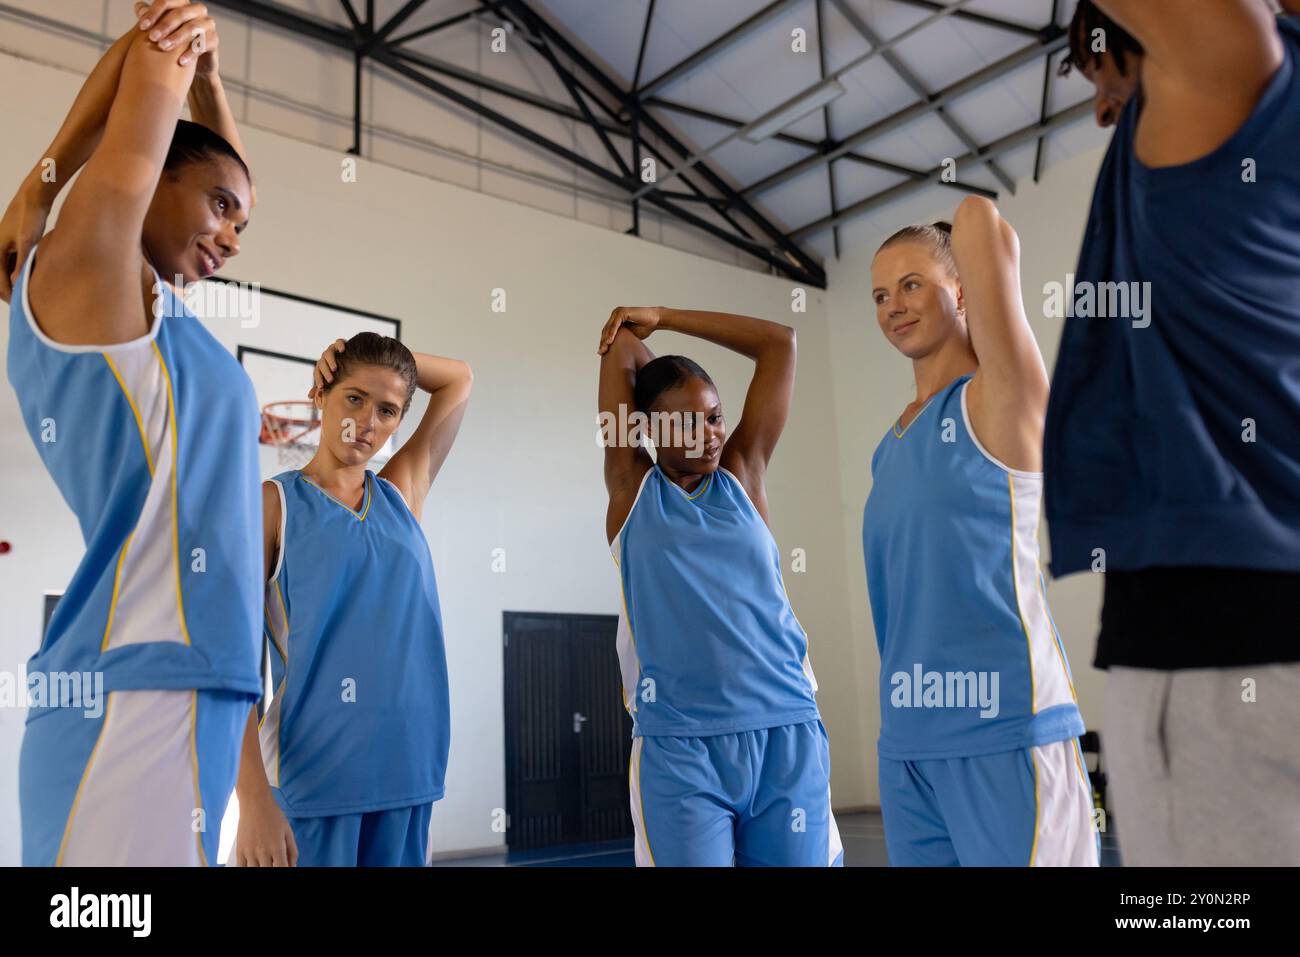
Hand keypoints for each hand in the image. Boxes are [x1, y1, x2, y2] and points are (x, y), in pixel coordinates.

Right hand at [0, 187, 48, 303]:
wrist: (34, 197)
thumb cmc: (30, 217)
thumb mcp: (27, 241)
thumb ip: (21, 262)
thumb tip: (16, 283)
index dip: (9, 297)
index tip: (21, 309)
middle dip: (10, 293)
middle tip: (25, 307)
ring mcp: (4, 246)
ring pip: (6, 272)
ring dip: (14, 284)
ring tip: (30, 297)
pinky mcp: (13, 244)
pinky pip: (12, 265)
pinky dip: (19, 274)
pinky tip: (33, 280)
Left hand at [135, 2, 219, 73]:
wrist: (194, 64)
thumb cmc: (175, 43)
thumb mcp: (161, 30)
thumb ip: (151, 18)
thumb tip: (139, 8)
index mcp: (183, 4)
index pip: (167, 2)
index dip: (154, 13)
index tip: (142, 26)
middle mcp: (197, 11)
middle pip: (180, 13)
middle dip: (165, 25)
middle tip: (152, 38)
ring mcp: (208, 25)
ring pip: (193, 27)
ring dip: (176, 37)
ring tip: (163, 47)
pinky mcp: (214, 40)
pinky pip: (203, 44)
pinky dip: (191, 53)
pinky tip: (180, 61)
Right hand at [231, 793, 297, 865]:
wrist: (255, 803)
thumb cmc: (274, 815)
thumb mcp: (288, 831)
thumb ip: (292, 850)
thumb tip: (293, 866)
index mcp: (277, 847)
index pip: (282, 868)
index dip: (285, 870)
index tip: (285, 868)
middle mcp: (263, 851)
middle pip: (268, 871)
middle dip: (272, 869)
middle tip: (274, 863)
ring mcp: (250, 851)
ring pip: (254, 870)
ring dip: (260, 868)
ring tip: (264, 863)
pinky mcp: (240, 850)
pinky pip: (241, 867)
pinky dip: (247, 868)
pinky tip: (254, 865)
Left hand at [307, 339, 346, 399]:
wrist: (350, 359)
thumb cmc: (339, 373)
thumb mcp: (329, 380)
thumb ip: (319, 388)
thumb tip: (309, 396)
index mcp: (322, 366)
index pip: (317, 372)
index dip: (318, 380)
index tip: (321, 387)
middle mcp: (325, 357)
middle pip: (322, 363)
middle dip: (325, 372)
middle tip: (330, 380)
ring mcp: (332, 349)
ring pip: (328, 353)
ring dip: (330, 361)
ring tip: (334, 368)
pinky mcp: (340, 344)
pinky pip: (339, 342)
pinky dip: (340, 345)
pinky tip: (343, 351)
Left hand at [597, 306, 660, 354]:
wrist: (655, 320)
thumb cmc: (644, 328)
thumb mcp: (629, 335)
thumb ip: (621, 339)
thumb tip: (614, 350)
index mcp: (616, 319)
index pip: (607, 332)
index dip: (604, 342)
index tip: (601, 352)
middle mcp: (616, 314)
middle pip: (606, 330)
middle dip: (603, 342)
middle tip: (600, 352)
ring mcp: (618, 312)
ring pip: (609, 327)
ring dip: (606, 338)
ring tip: (604, 348)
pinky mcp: (622, 312)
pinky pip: (615, 324)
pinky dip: (612, 333)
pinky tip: (609, 341)